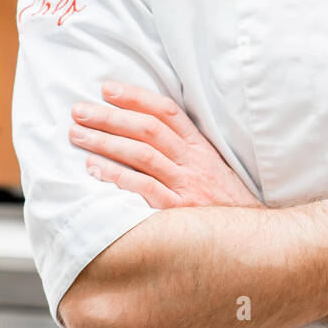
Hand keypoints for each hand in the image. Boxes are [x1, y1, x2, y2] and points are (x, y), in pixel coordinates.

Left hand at [68, 81, 262, 209]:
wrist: (250, 239)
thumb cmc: (223, 204)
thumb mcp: (211, 169)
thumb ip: (183, 151)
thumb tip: (143, 132)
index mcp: (201, 148)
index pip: (166, 111)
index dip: (135, 97)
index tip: (107, 89)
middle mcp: (194, 162)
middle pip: (148, 129)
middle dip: (110, 116)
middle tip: (79, 111)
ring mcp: (187, 185)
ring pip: (142, 154)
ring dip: (106, 141)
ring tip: (77, 134)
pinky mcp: (178, 211)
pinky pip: (144, 188)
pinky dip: (117, 176)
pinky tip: (94, 169)